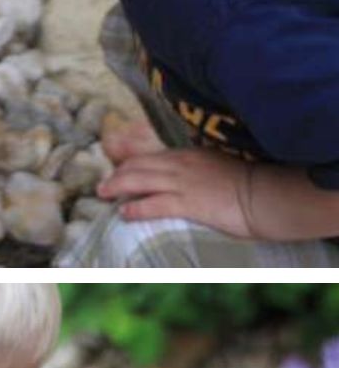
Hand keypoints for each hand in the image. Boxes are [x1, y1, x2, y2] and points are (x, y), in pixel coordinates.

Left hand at [97, 149, 252, 236]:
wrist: (266, 193)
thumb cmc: (249, 184)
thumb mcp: (220, 169)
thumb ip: (200, 170)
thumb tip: (189, 180)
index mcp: (190, 154)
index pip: (151, 156)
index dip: (130, 163)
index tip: (118, 170)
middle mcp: (183, 164)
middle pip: (139, 165)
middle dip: (117, 174)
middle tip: (102, 185)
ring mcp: (184, 183)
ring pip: (140, 180)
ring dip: (118, 187)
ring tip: (104, 195)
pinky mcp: (189, 203)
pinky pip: (155, 204)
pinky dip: (137, 208)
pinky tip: (124, 213)